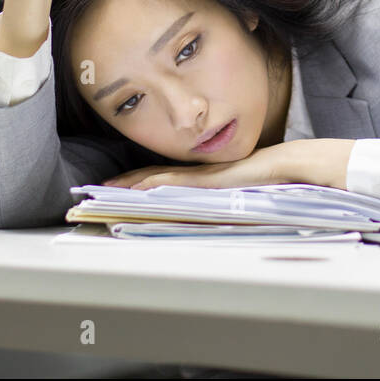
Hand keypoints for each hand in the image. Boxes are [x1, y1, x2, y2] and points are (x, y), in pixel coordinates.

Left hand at [102, 142, 295, 190]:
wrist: (279, 167)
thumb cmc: (262, 180)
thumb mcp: (233, 194)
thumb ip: (217, 200)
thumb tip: (204, 212)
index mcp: (198, 177)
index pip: (160, 179)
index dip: (137, 182)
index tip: (116, 187)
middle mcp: (193, 173)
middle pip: (151, 177)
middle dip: (125, 182)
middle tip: (100, 188)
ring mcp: (197, 174)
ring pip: (156, 178)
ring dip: (131, 183)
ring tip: (108, 188)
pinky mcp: (203, 178)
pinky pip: (172, 181)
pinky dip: (152, 183)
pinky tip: (137, 188)